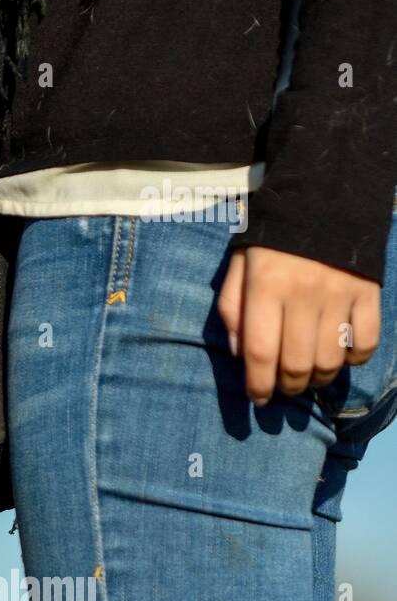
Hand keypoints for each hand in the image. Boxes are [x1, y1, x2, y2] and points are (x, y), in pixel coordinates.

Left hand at [217, 246, 380, 405]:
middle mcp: (304, 294)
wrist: (323, 200)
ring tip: (308, 378)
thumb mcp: (239, 266)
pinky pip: (366, 342)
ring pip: (331, 360)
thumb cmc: (272, 240)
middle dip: (287, 387)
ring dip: (318, 379)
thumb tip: (238, 354)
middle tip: (283, 389)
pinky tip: (340, 357)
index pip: (260, 351)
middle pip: (296, 363)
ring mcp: (340, 294)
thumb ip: (232, 308)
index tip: (258, 399)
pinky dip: (354, 360)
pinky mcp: (368, 293)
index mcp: (266, 286)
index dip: (258, 384)